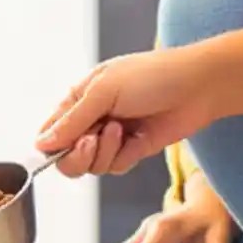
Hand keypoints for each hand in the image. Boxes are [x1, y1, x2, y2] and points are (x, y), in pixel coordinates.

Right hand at [36, 44, 220, 178]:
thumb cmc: (154, 75)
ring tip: (121, 131)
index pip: (49, 133)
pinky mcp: (132, 151)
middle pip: (65, 157)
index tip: (64, 144)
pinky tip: (137, 138)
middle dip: (78, 154)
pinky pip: (113, 167)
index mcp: (78, 100)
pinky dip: (122, 157)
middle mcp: (91, 120)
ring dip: (103, 153)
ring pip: (89, 166)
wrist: (201, 85)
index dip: (52, 145)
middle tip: (93, 140)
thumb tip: (40, 145)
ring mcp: (111, 137)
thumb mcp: (104, 92)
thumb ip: (71, 121)